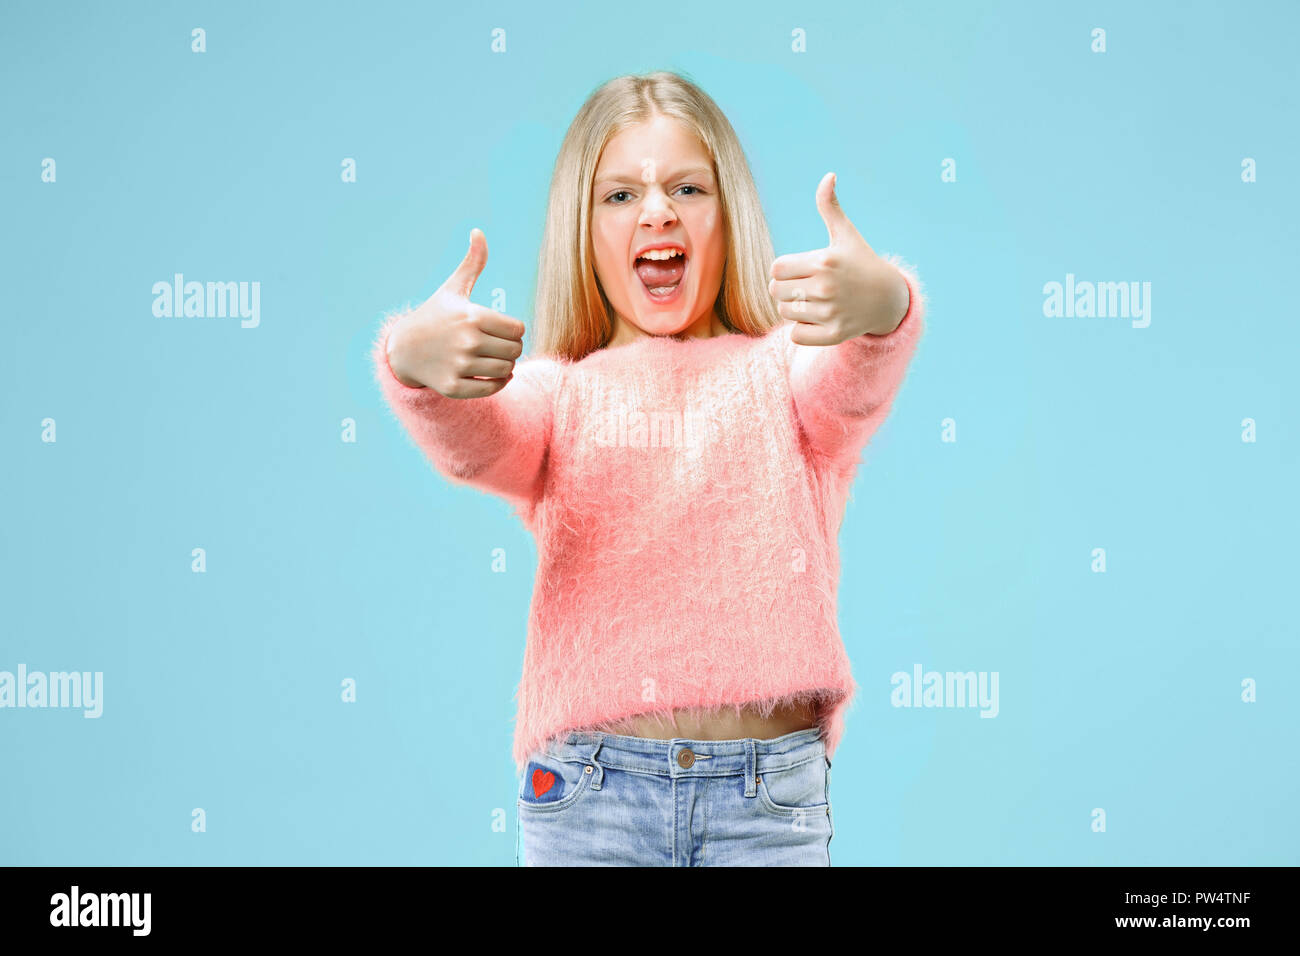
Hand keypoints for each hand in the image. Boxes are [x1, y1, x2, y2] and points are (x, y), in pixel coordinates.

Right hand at [387, 228, 525, 397]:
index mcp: (472, 316)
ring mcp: (459, 366)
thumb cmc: (435, 316)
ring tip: (495, 360)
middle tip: (498, 346)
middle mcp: (467, 341)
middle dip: (512, 349)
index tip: (501, 330)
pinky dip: (499, 383)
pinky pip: (492, 388)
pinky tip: (494, 375)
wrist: (404, 349)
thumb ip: (472, 263)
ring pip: (507, 370)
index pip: (518, 329)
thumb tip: (478, 231)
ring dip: (507, 366)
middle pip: (515, 350)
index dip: (514, 330)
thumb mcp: (452, 289)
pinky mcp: (453, 387)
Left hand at [768, 172, 909, 345]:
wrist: (888, 299)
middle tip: (805, 287)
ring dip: (793, 308)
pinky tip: (818, 319)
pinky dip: (802, 329)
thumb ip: (830, 207)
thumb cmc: (861, 262)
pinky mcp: (834, 335)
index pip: (776, 269)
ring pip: (785, 312)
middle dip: (785, 289)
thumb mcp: (846, 235)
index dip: (783, 270)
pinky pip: (797, 334)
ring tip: (814, 302)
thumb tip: (828, 176)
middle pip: (776, 291)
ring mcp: (831, 312)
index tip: (798, 270)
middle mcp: (827, 287)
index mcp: (825, 261)